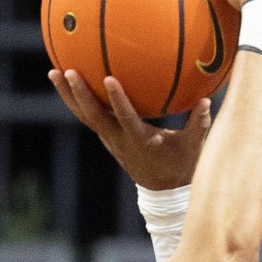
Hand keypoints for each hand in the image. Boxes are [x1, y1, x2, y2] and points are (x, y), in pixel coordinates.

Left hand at [50, 69, 211, 188]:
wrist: (163, 190)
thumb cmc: (181, 164)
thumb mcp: (194, 146)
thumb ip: (199, 123)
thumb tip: (207, 99)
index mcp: (140, 140)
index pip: (125, 117)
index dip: (116, 99)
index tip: (108, 78)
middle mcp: (119, 140)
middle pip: (92, 116)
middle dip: (79, 94)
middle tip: (65, 71)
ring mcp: (110, 140)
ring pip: (84, 116)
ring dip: (68, 96)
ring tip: (53, 72)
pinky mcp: (107, 138)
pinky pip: (89, 117)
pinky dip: (78, 101)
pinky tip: (71, 83)